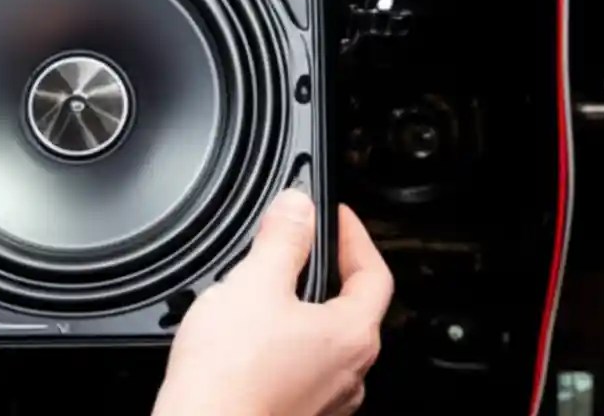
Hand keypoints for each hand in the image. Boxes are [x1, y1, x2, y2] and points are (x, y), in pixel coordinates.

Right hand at [152, 190, 393, 415]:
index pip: (374, 273)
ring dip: (302, 314)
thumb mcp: (254, 284)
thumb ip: (283, 238)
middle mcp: (349, 374)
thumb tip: (299, 207)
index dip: (354, 237)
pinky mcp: (295, 415)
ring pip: (323, 344)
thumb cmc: (230, 375)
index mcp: (352, 336)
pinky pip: (299, 371)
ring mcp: (324, 401)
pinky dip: (283, 349)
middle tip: (300, 248)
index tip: (335, 217)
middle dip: (326, 274)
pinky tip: (249, 342)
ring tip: (267, 294)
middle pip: (351, 309)